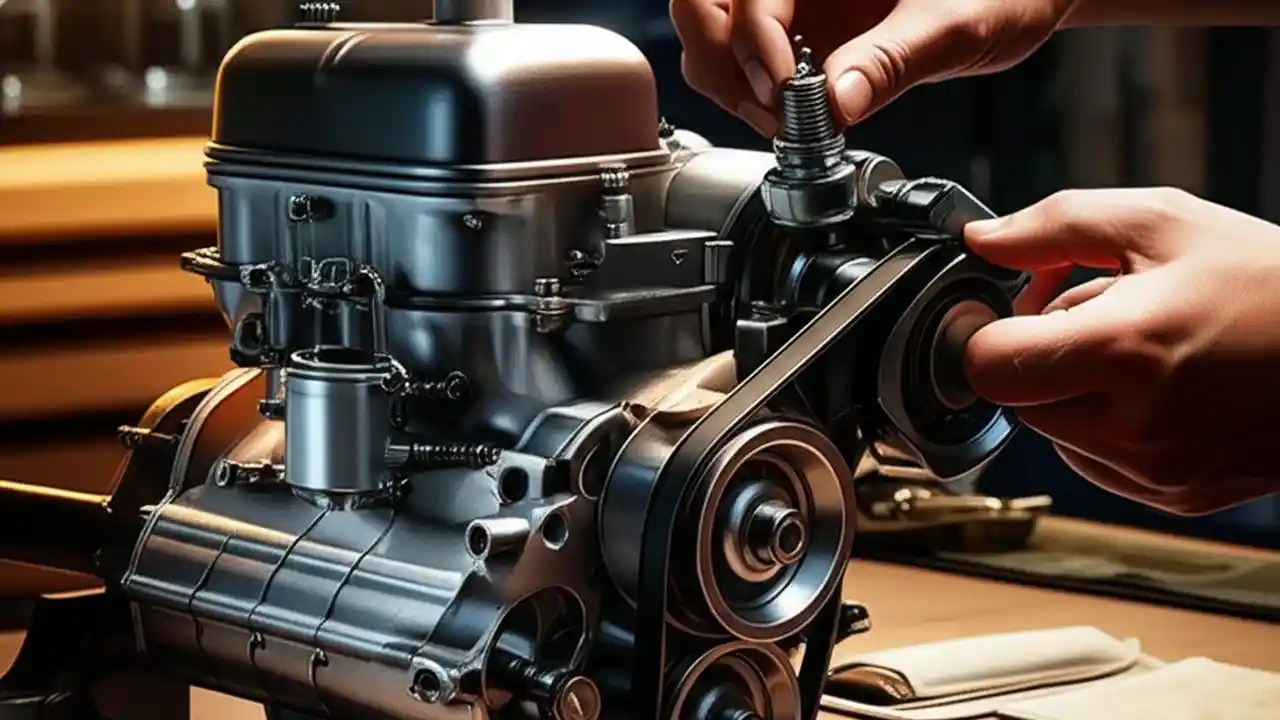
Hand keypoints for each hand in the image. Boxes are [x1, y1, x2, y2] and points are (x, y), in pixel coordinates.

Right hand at [670, 0, 1073, 135]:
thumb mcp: (955, 25)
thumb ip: (892, 61)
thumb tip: (835, 104)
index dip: (754, 39)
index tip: (785, 89)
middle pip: (702, 5)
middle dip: (724, 61)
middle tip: (772, 107)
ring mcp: (791, 1)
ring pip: (710, 35)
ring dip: (730, 84)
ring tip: (781, 118)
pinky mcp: (796, 32)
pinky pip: (741, 62)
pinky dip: (747, 95)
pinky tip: (787, 116)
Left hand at [963, 188, 1279, 515]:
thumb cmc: (1271, 285)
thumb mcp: (1165, 223)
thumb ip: (1056, 226)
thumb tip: (982, 240)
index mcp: (1123, 352)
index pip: (986, 364)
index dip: (989, 329)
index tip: (1014, 309)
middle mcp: (1131, 425)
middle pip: (1015, 397)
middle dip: (1039, 353)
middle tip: (1098, 316)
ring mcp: (1152, 470)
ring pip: (1051, 430)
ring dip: (1072, 389)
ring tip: (1141, 350)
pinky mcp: (1170, 495)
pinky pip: (1094, 459)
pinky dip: (1106, 424)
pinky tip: (1159, 388)